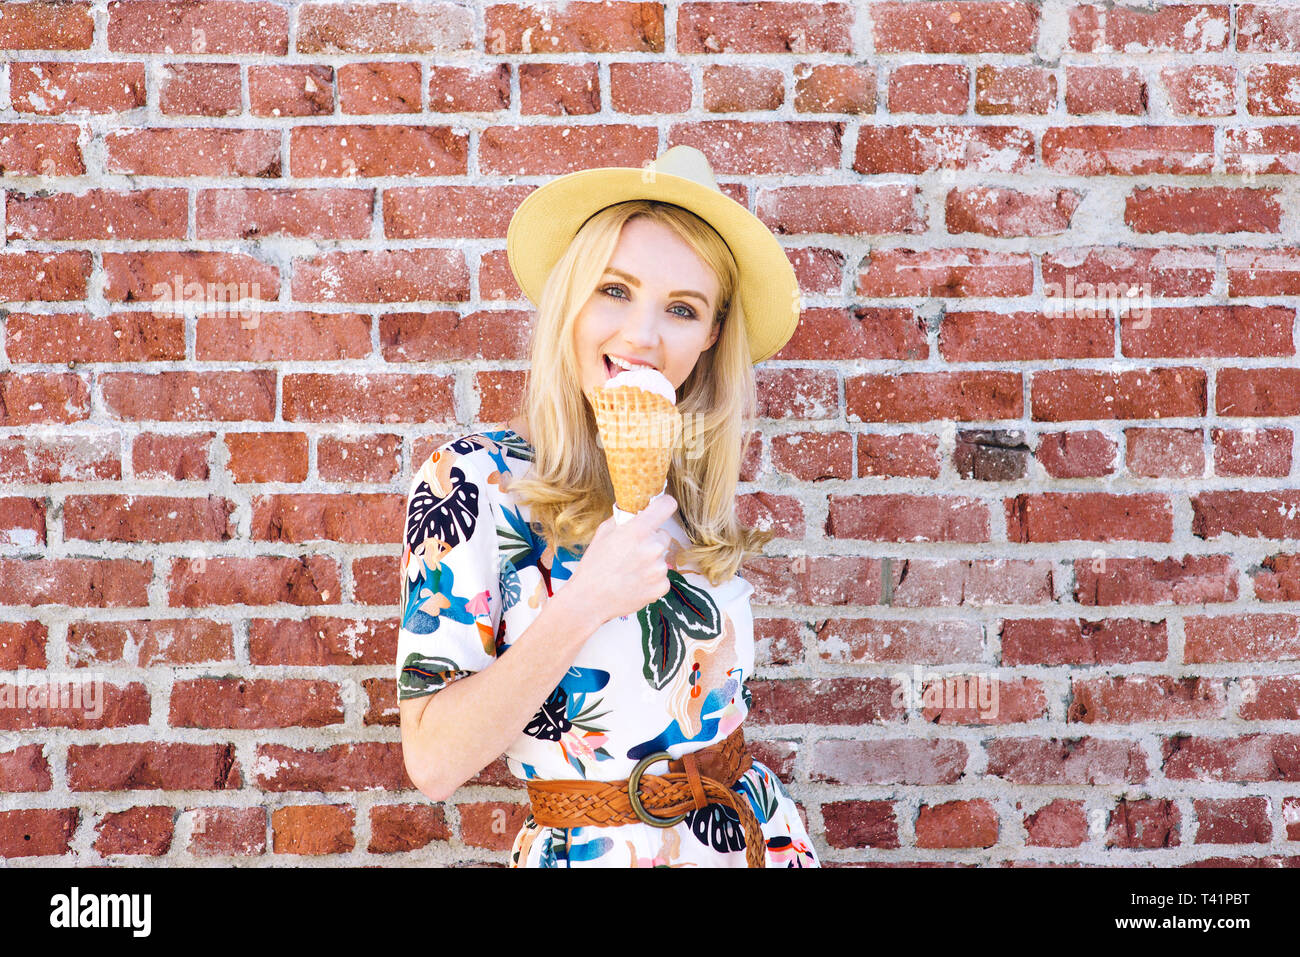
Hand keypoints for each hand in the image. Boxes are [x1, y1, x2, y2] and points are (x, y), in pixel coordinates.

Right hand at [567, 495, 677, 625]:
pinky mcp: (661, 587)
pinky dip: (652, 579)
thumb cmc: (593, 566)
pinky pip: (662, 577)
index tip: (661, 508)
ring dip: (651, 561)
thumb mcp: (603, 533)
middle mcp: (652, 548)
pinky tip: (635, 582)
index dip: (664, 505)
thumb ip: (623, 519)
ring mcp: (659, 569)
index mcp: (638, 530)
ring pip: (662, 557)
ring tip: (630, 570)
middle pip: (664, 535)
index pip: (666, 506)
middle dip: (651, 540)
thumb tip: (637, 510)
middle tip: (632, 551)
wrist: (589, 600)